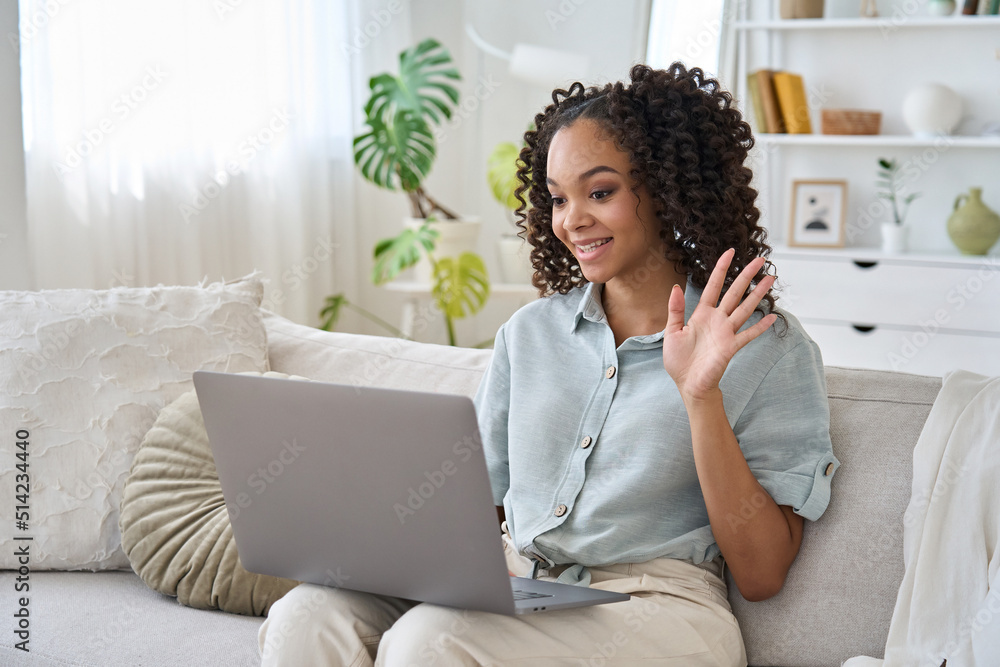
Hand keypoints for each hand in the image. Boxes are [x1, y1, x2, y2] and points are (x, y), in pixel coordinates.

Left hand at [662, 248, 776, 401]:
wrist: (687, 384)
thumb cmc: (679, 361)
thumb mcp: (671, 331)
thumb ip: (675, 309)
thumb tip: (676, 287)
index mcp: (701, 314)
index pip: (714, 286)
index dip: (721, 269)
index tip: (729, 252)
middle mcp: (717, 320)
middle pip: (734, 292)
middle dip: (746, 275)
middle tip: (760, 259)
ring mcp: (726, 332)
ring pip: (745, 308)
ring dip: (758, 294)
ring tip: (771, 278)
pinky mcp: (731, 347)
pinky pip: (748, 334)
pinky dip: (760, 326)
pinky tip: (772, 316)